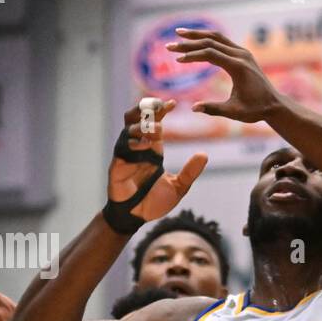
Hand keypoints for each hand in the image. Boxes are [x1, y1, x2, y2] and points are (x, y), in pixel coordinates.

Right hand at [105, 98, 206, 231]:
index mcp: (152, 149)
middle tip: (158, 105)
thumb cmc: (155, 201)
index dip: (161, 111)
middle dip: (145, 109)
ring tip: (158, 129)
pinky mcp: (117, 165)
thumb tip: (204, 154)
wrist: (138, 217)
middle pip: (135, 119)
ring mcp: (126, 155)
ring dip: (142, 126)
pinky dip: (131, 144)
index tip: (173, 103)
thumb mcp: (178, 186)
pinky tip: (143, 144)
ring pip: (127, 130)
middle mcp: (138, 148)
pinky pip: (121, 149)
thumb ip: (190, 172)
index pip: (154, 122)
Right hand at [164, 28, 281, 122]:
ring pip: (216, 37)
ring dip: (197, 35)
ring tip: (179, 33)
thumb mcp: (234, 112)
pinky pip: (222, 41)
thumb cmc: (255, 110)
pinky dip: (207, 39)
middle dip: (188, 43)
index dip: (192, 56)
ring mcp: (242, 52)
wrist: (274, 104)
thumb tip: (194, 108)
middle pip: (210, 42)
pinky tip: (195, 40)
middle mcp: (240, 55)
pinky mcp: (242, 54)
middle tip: (169, 46)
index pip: (210, 54)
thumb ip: (214, 109)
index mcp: (238, 67)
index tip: (177, 60)